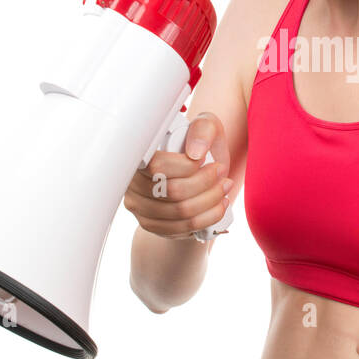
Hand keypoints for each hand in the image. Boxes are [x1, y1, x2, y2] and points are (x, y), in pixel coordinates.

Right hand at [123, 112, 231, 238]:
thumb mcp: (205, 128)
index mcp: (139, 155)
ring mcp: (139, 207)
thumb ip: (203, 130)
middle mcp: (133, 183)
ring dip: (211, 201)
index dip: (186, 166)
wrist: (195, 172)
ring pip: (181, 214)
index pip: (157, 166)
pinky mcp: (151, 225)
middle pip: (173, 192)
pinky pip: (182, 229)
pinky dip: (208, 218)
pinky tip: (218, 205)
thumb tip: (195, 152)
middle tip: (222, 173)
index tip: (205, 159)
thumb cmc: (197, 146)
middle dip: (206, 184)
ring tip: (224, 188)